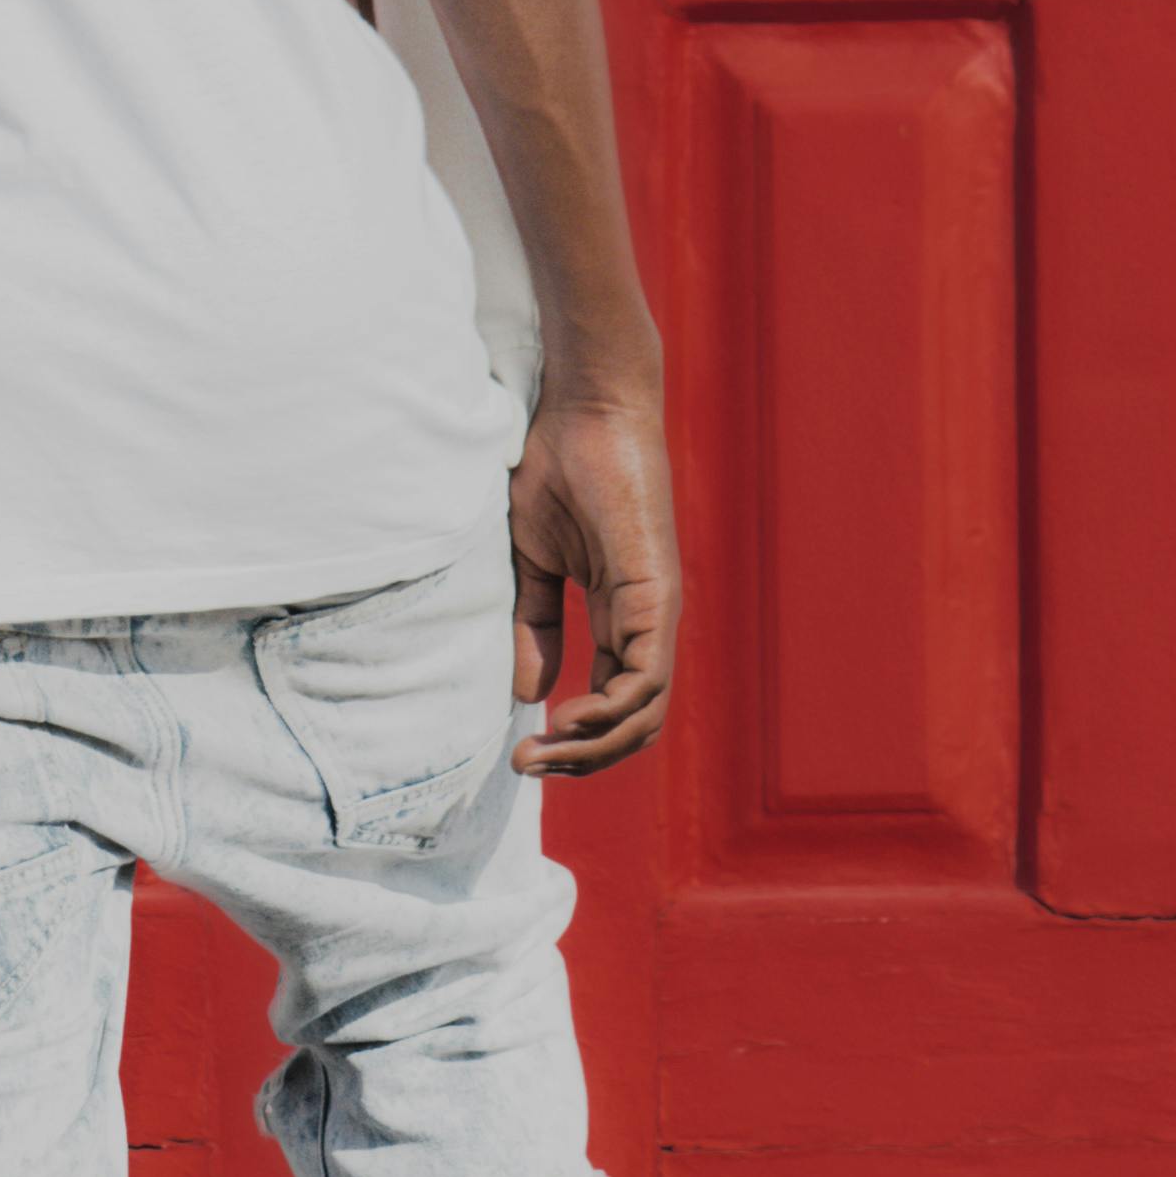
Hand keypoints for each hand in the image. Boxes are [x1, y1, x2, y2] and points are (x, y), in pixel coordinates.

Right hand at [507, 387, 679, 777]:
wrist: (582, 410)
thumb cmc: (556, 469)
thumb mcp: (530, 562)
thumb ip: (534, 625)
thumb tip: (530, 692)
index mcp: (619, 615)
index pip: (613, 701)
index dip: (572, 740)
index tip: (520, 753)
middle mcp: (645, 622)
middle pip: (634, 721)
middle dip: (582, 759)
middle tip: (527, 766)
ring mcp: (655, 611)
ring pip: (645, 712)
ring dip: (593, 747)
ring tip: (542, 752)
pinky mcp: (655, 594)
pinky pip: (645, 677)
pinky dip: (609, 711)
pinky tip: (567, 720)